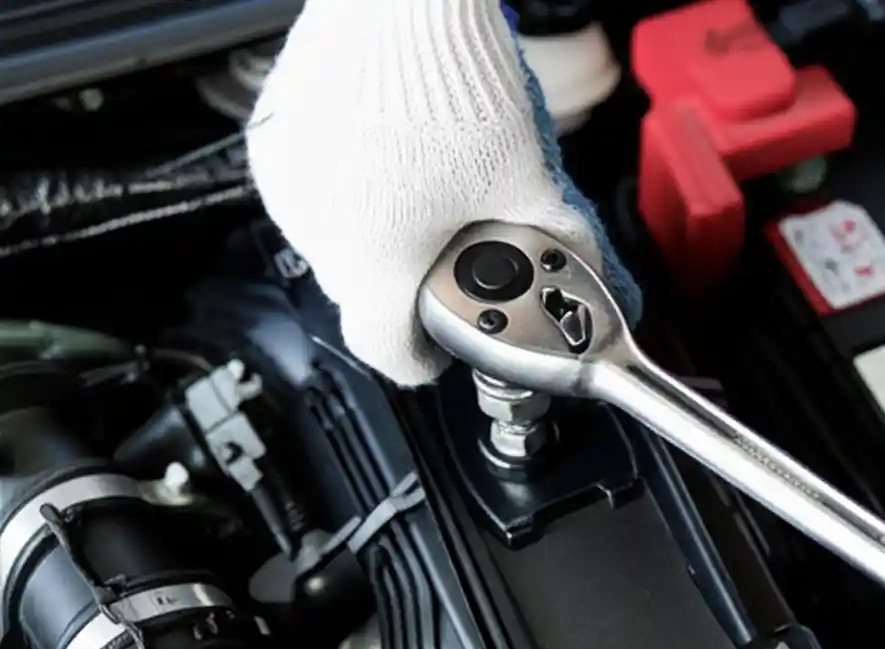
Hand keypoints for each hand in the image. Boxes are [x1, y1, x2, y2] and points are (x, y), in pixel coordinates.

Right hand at [246, 0, 639, 385]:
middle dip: (410, 279)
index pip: (387, 350)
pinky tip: (385, 157)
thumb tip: (590, 268)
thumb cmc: (453, 88)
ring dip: (376, 232)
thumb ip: (559, 237)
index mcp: (376, 263)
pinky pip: (309, 194)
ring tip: (423, 187)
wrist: (399, 8)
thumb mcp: (524, 179)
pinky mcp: (271, 146)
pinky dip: (346, 190)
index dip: (425, 356)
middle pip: (366, 292)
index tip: (443, 344)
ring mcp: (288, 190)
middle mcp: (318, 236)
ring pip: (335, 242)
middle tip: (451, 244)